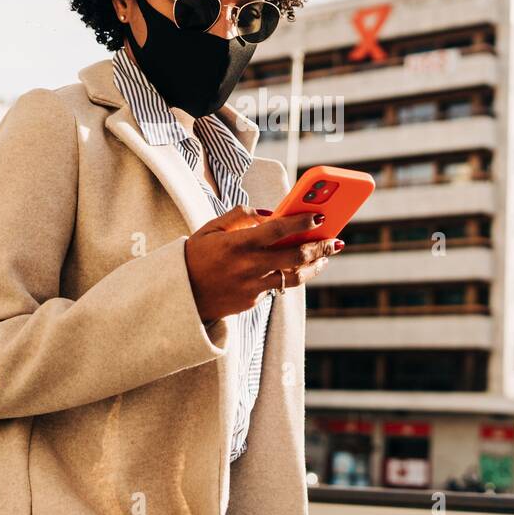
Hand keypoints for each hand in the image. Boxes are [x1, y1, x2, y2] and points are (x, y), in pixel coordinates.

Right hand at [184, 205, 339, 321]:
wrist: (178, 294)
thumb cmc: (195, 254)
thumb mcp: (212, 227)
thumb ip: (241, 215)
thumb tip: (271, 213)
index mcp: (238, 242)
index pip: (279, 229)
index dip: (302, 221)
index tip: (320, 215)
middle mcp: (248, 265)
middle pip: (296, 256)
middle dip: (320, 248)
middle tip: (335, 241)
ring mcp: (252, 286)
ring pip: (294, 277)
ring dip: (314, 267)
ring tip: (325, 258)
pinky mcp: (251, 301)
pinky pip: (276, 287)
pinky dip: (287, 277)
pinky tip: (297, 269)